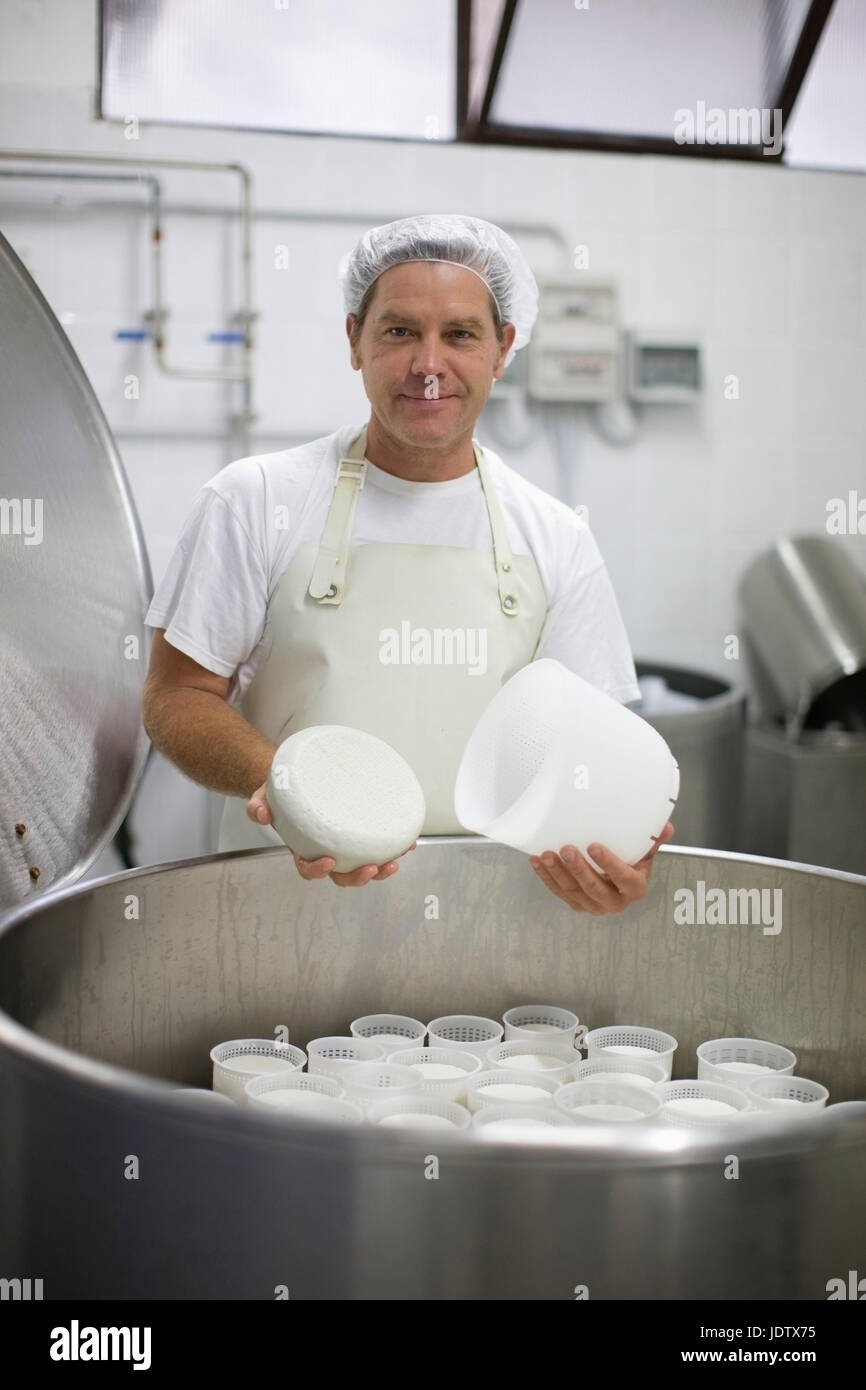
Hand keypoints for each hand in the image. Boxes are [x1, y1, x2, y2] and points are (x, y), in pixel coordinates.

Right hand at [245, 783, 416, 885]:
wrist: (295, 782)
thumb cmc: (281, 795)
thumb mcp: (264, 797)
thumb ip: (259, 806)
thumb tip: (259, 812)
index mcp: (303, 849)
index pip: (308, 869)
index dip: (318, 871)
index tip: (329, 862)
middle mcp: (325, 853)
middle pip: (341, 876)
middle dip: (358, 877)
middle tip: (372, 868)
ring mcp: (344, 847)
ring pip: (361, 867)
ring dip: (380, 869)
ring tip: (395, 860)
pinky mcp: (359, 836)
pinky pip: (376, 847)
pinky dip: (393, 846)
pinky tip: (407, 842)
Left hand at [529, 821, 674, 915]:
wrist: (619, 878)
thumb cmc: (632, 861)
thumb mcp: (645, 849)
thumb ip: (653, 838)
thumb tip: (665, 827)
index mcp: (634, 888)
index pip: (624, 879)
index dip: (610, 865)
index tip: (595, 846)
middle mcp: (614, 902)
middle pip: (595, 889)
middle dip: (579, 869)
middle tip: (566, 849)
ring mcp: (593, 905)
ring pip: (573, 892)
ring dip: (557, 873)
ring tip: (546, 854)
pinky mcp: (575, 903)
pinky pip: (558, 891)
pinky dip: (545, 876)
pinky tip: (536, 861)